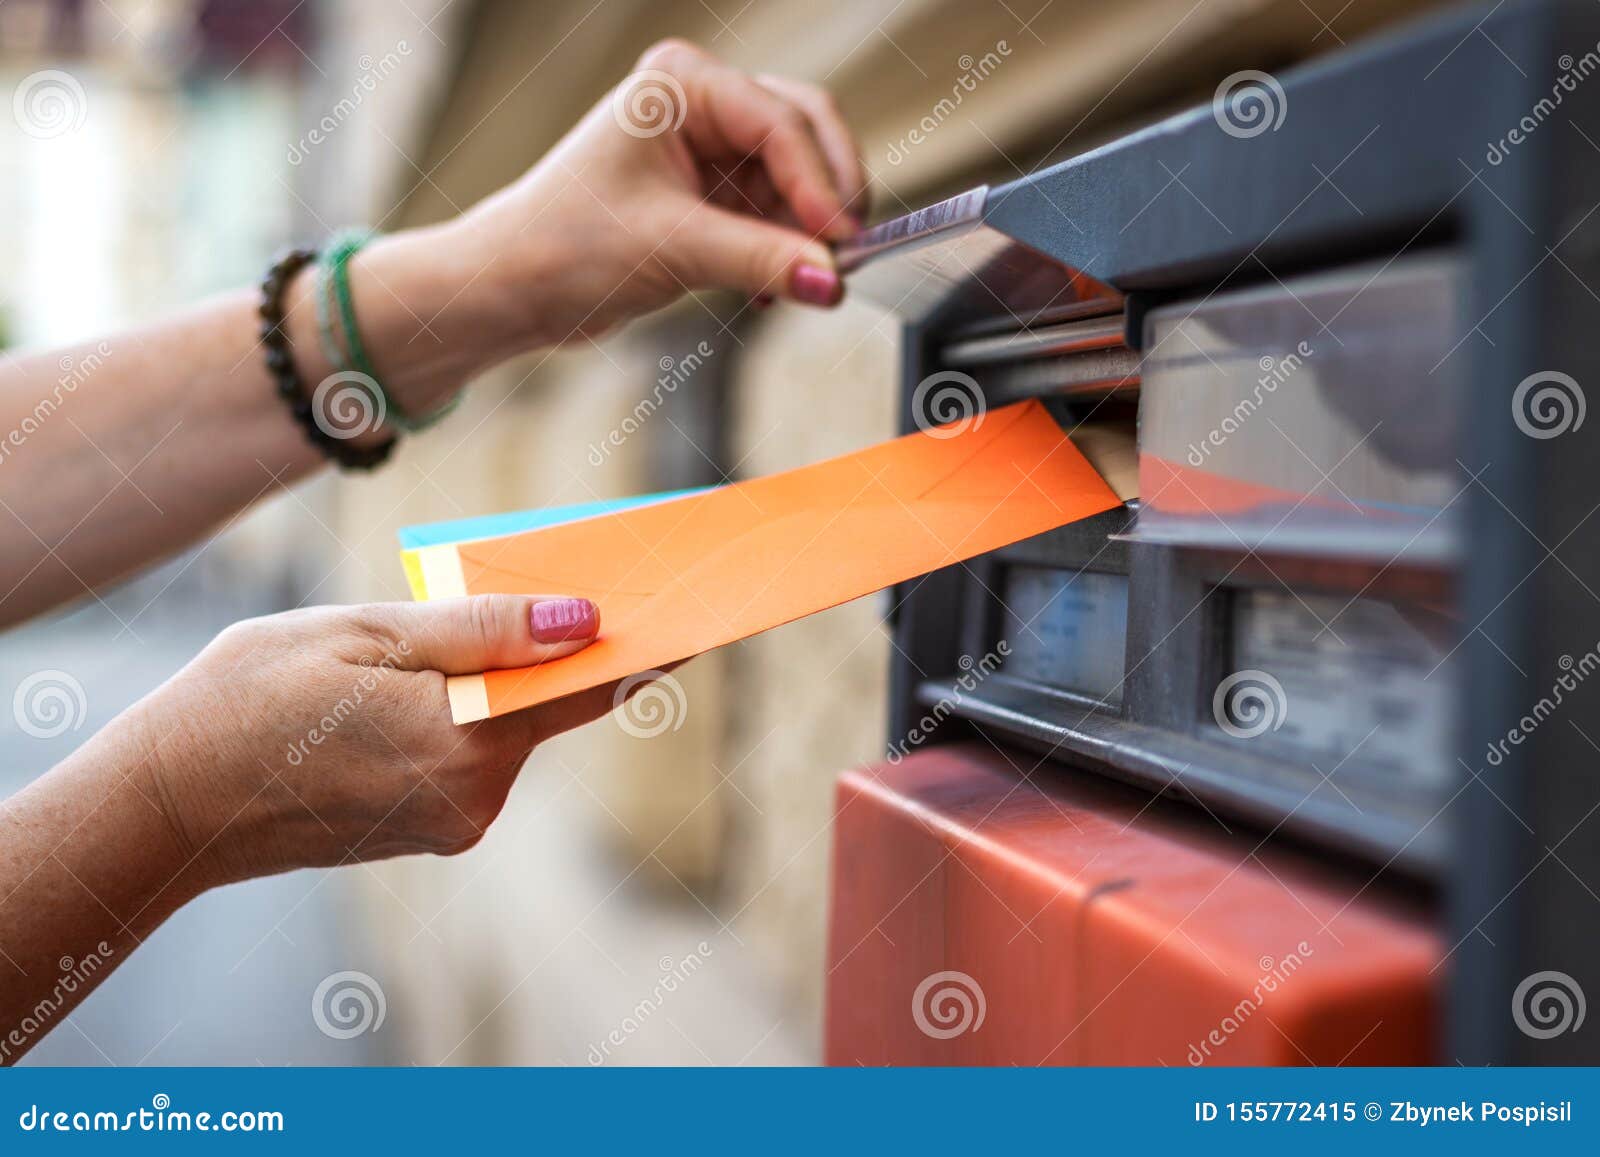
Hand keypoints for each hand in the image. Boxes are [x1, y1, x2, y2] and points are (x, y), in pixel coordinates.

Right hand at [120, 594, 615, 884]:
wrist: (162, 809)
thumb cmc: (245, 704)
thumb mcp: (363, 637)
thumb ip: (480, 632)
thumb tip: (583, 623)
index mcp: (464, 744)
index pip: (590, 687)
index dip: (648, 645)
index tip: (700, 616)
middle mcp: (472, 798)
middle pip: (548, 705)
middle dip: (561, 646)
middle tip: (581, 580)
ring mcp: (449, 823)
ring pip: (505, 728)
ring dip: (500, 678)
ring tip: (464, 623)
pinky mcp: (423, 830)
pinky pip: (469, 755)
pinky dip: (466, 712)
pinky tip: (422, 680)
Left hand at [450, 38, 867, 344]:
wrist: (515, 288)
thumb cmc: (563, 245)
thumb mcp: (673, 249)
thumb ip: (762, 261)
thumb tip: (831, 281)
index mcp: (680, 84)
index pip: (780, 122)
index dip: (820, 183)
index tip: (840, 242)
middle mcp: (700, 104)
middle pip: (804, 134)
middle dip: (829, 196)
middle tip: (846, 255)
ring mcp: (710, 148)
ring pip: (799, 179)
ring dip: (808, 232)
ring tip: (805, 281)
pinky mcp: (714, 194)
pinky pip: (779, 214)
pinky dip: (787, 251)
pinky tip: (774, 289)